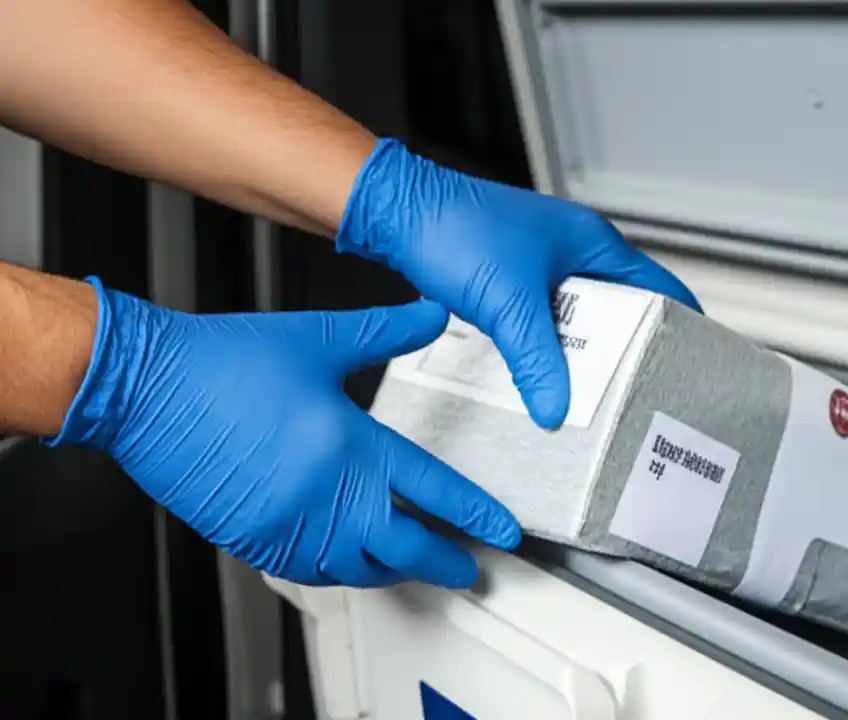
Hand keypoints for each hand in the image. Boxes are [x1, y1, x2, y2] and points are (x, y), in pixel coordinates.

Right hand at [49, 278, 519, 587]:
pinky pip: (308, 571)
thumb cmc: (224, 361)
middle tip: (469, 570)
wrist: (144, 387)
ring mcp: (285, 523)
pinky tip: (351, 563)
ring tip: (415, 566)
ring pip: (356, 568)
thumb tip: (435, 313)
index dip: (473, 515)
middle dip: (444, 562)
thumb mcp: (320, 337)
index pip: (431, 490)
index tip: (502, 533)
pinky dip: (340, 571)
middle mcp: (323, 494)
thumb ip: (388, 331)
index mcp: (348, 445)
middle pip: (403, 547)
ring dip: (393, 570)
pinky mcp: (250, 538)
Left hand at [335, 139, 700, 428]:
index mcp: (592, 242)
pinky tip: (538, 374)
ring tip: (586, 390)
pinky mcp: (511, 280)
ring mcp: (541, 265)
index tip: (692, 359)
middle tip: (632, 389)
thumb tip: (556, 407)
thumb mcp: (508, 303)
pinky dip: (544, 349)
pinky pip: (542, 323)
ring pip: (577, 321)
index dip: (679, 323)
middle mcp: (572, 251)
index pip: (658, 286)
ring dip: (579, 352)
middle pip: (618, 310)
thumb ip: (537, 360)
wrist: (394, 212)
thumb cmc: (453, 227)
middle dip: (624, 350)